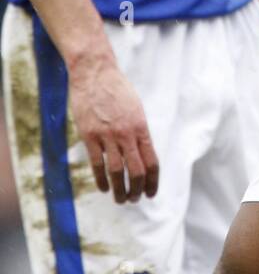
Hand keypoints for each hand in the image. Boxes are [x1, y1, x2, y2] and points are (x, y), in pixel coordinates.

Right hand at [68, 57, 158, 203]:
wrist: (95, 73)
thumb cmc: (117, 90)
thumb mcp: (135, 109)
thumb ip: (138, 131)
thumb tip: (142, 152)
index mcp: (141, 127)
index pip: (152, 161)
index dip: (153, 181)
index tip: (151, 193)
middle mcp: (126, 133)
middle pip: (137, 171)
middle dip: (138, 190)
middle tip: (136, 199)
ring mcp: (107, 135)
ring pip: (117, 171)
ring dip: (120, 190)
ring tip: (121, 199)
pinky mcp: (89, 135)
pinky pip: (97, 163)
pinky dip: (101, 179)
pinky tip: (104, 188)